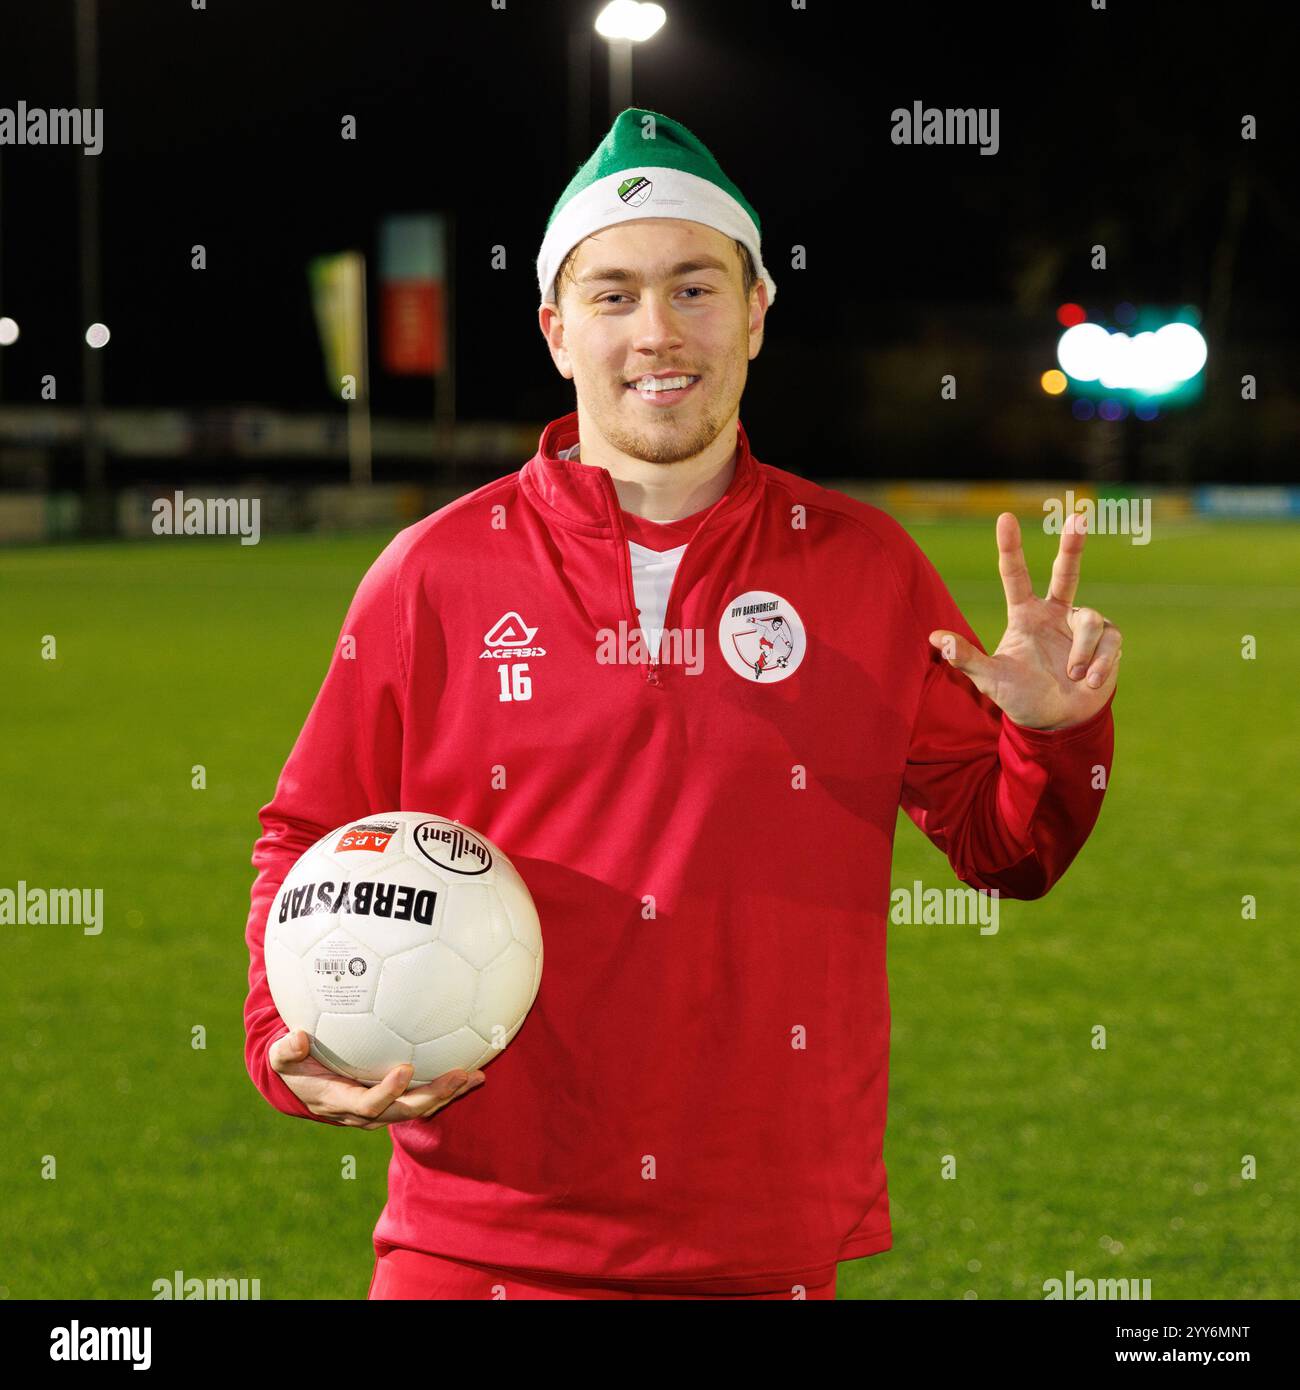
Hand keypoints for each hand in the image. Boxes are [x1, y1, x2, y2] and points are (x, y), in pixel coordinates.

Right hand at [269, 1028, 485, 1127]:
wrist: (302, 1087)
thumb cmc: (294, 1067)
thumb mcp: (281, 1059)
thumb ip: (286, 1050)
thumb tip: (299, 1037)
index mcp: (342, 1102)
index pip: (369, 1103)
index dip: (388, 1091)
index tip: (405, 1069)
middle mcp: (367, 1112)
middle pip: (405, 1110)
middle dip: (433, 1096)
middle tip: (459, 1075)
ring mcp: (383, 1108)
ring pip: (420, 1107)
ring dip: (448, 1093)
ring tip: (477, 1075)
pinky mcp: (395, 1099)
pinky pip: (424, 1096)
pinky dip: (447, 1086)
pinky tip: (473, 1069)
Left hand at [928, 510, 1121, 730]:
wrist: (1057, 723)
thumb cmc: (1020, 696)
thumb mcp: (990, 679)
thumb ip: (966, 659)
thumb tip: (934, 639)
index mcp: (1025, 614)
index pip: (1015, 576)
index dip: (1010, 547)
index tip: (1005, 518)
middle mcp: (1055, 613)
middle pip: (1065, 573)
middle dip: (1073, 545)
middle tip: (1077, 516)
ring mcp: (1083, 625)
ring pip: (1090, 620)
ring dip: (1081, 652)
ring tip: (1073, 676)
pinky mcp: (1107, 641)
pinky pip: (1109, 642)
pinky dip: (1099, 664)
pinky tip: (1089, 682)